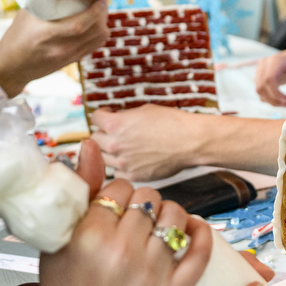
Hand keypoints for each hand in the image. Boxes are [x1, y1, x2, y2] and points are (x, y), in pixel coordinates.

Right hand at [0, 2, 109, 96]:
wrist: (10, 68)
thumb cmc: (15, 37)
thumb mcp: (24, 15)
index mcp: (46, 35)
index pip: (80, 25)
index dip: (94, 10)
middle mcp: (60, 48)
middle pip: (95, 31)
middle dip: (102, 13)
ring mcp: (68, 57)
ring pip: (98, 39)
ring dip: (103, 22)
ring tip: (99, 10)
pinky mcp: (72, 61)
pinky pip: (94, 46)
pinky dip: (99, 33)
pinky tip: (94, 23)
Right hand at [29, 142, 212, 285]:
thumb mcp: (60, 237)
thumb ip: (80, 188)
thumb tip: (90, 144)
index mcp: (90, 235)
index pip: (120, 187)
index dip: (119, 193)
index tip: (115, 206)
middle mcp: (121, 253)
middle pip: (149, 199)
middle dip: (142, 204)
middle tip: (135, 220)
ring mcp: (149, 276)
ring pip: (175, 219)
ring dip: (169, 216)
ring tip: (157, 227)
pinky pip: (199, 254)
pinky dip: (202, 236)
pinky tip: (196, 228)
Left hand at [91, 105, 208, 181]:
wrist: (190, 142)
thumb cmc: (171, 122)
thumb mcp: (144, 110)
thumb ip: (125, 116)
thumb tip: (116, 119)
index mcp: (115, 124)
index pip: (95, 118)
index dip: (102, 114)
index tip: (108, 114)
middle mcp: (114, 144)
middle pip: (95, 139)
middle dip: (104, 133)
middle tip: (115, 132)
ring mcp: (122, 162)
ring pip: (102, 158)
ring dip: (110, 151)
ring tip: (124, 147)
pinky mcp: (133, 175)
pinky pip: (116, 172)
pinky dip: (121, 166)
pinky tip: (131, 160)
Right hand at [253, 39, 285, 106]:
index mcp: (276, 60)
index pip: (269, 79)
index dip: (276, 94)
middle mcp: (264, 64)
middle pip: (261, 86)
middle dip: (273, 100)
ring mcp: (259, 69)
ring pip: (259, 90)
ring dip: (271, 100)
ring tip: (285, 102)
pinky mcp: (259, 76)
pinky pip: (260, 91)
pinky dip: (268, 98)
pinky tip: (280, 99)